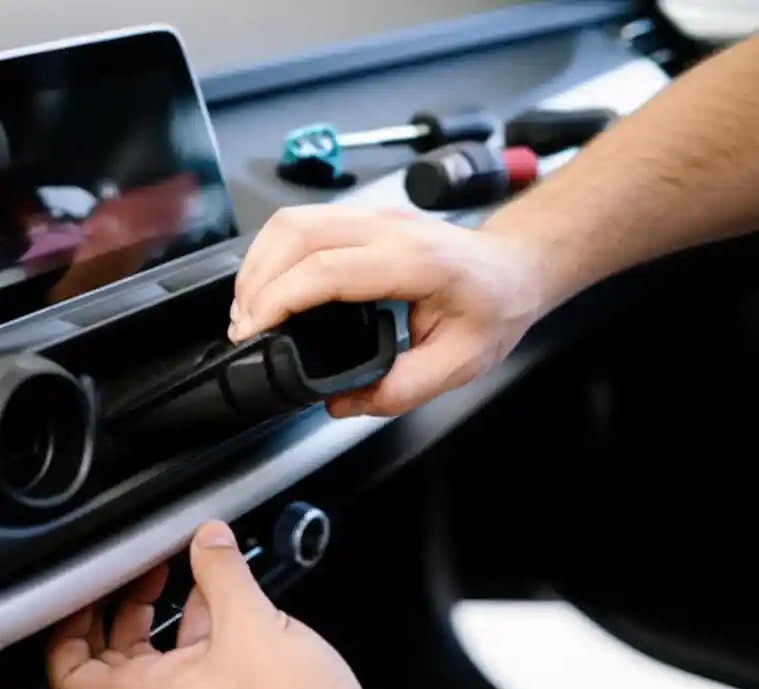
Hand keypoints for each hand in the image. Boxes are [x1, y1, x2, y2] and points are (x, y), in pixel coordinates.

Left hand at [46, 521, 394, 688]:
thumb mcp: (252, 627)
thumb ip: (222, 573)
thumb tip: (208, 537)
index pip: (69, 674)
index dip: (65, 630)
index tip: (78, 590)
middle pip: (110, 658)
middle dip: (118, 606)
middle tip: (133, 567)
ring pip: (154, 659)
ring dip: (160, 613)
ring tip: (177, 568)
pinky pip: (194, 663)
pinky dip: (200, 627)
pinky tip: (221, 594)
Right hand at [228, 205, 547, 416]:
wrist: (514, 267)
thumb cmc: (494, 306)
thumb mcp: (459, 364)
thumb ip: (399, 390)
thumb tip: (340, 402)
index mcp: (415, 261)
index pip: (326, 269)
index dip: (279, 299)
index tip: (255, 331)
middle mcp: (389, 227)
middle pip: (296, 233)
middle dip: (257, 282)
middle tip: (244, 328)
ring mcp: (372, 215)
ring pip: (292, 221)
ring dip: (259, 264)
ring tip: (249, 310)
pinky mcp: (360, 218)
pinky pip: (301, 223)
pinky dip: (273, 254)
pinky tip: (269, 286)